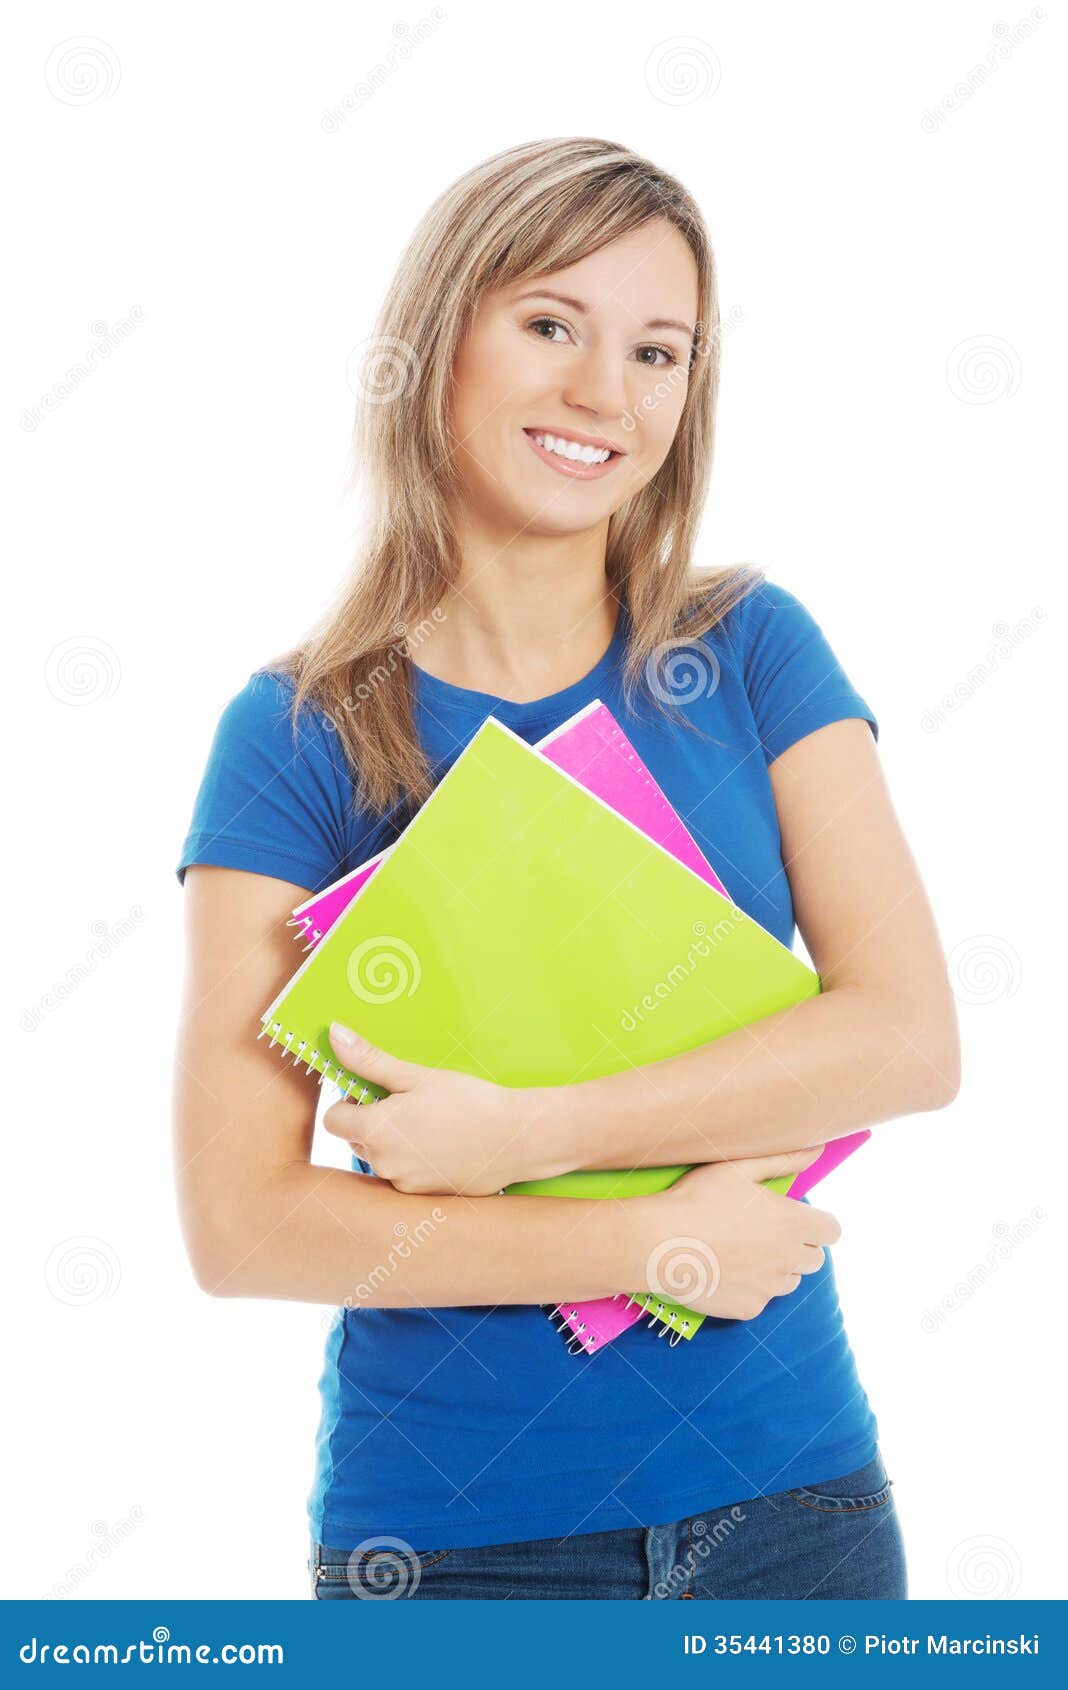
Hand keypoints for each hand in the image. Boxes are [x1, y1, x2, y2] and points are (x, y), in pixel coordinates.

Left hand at [321, 1023, 538, 1194]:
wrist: (516, 1139)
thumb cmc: (469, 1102)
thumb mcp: (416, 1076)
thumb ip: (369, 1059)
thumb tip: (334, 1034)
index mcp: (375, 1131)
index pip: (333, 1120)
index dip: (351, 1102)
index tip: (378, 1091)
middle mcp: (382, 1164)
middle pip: (357, 1139)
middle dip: (374, 1121)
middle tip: (411, 1103)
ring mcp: (403, 1184)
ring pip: (382, 1158)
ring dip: (395, 1142)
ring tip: (433, 1124)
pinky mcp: (424, 1197)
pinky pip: (405, 1175)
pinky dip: (415, 1161)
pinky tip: (445, 1145)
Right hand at [630, 1146, 841, 1321]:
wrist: (658, 1244)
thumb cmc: (696, 1199)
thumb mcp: (738, 1168)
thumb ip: (784, 1159)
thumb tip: (818, 1149)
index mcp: (792, 1222)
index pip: (832, 1231)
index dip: (817, 1225)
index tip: (796, 1220)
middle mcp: (788, 1259)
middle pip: (814, 1260)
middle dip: (797, 1247)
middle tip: (763, 1234)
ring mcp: (769, 1288)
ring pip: (788, 1281)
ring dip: (774, 1269)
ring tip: (739, 1252)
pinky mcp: (749, 1309)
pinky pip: (760, 1300)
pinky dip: (748, 1289)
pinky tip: (722, 1271)